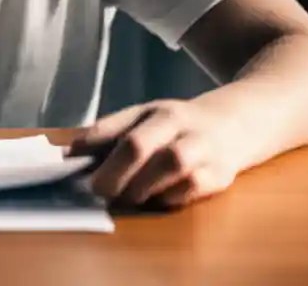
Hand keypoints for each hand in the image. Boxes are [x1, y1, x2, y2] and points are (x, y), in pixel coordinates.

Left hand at [67, 99, 241, 208]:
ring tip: (129, 196)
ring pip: (170, 163)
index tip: (70, 164)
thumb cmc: (178, 128)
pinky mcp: (219, 174)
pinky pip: (191, 187)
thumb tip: (69, 154)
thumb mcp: (145, 120)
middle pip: (138, 144)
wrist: (237, 124)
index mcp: (153, 110)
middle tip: (99, 191)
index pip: (114, 125)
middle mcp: (176, 123)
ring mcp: (200, 147)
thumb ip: (110, 135)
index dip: (89, 145)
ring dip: (141, 186)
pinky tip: (159, 198)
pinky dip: (170, 196)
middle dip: (113, 173)